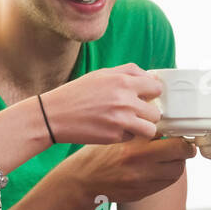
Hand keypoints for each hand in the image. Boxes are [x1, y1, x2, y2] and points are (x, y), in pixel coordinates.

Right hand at [39, 64, 161, 144]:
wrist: (53, 115)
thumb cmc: (78, 93)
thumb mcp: (102, 74)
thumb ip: (128, 72)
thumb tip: (152, 77)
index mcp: (123, 81)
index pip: (157, 88)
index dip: (152, 94)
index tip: (146, 98)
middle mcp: (125, 100)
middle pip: (156, 112)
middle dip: (148, 114)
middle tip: (135, 114)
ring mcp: (121, 120)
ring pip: (150, 129)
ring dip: (142, 128)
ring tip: (130, 124)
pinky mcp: (114, 136)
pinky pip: (132, 137)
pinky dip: (125, 135)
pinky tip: (112, 129)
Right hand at [65, 136, 195, 203]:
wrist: (82, 181)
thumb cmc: (98, 154)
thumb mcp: (117, 135)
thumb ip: (140, 130)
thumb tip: (166, 121)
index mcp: (132, 144)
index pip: (170, 136)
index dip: (180, 134)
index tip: (181, 132)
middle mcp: (138, 163)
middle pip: (179, 153)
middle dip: (186, 149)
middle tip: (186, 146)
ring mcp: (141, 180)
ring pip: (176, 171)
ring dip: (179, 163)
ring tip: (172, 157)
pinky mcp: (142, 193)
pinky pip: (166, 183)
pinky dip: (168, 175)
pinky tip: (161, 168)